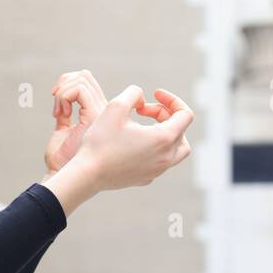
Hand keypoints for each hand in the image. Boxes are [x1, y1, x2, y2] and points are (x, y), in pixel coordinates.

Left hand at [44, 70, 108, 172]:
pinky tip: (60, 114)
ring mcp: (101, 113)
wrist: (61, 174)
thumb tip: (62, 95)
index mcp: (97, 114)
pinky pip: (79, 90)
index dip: (68, 84)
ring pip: (82, 80)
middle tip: (55, 104)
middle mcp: (103, 112)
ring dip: (62, 92)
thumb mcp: (63, 129)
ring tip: (58, 113)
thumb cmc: (61, 160)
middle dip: (63, 84)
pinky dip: (63, 97)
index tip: (57, 105)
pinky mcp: (95, 117)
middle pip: (85, 76)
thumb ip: (66, 113)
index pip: (87, 82)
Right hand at [69, 85, 193, 192]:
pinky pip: (161, 161)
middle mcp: (166, 157)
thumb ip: (134, 93)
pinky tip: (134, 143)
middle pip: (181, 130)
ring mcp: (157, 170)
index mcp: (164, 138)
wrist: (87, 175)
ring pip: (177, 149)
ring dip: (166, 132)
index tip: (155, 94)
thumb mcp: (116, 106)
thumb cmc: (101, 141)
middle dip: (165, 114)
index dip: (172, 100)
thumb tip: (142, 97)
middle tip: (142, 110)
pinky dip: (155, 148)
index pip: (185, 114)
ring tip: (146, 126)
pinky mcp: (146, 178)